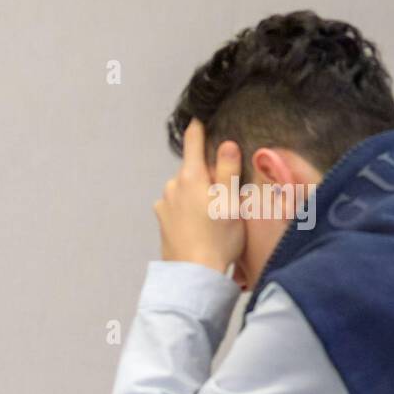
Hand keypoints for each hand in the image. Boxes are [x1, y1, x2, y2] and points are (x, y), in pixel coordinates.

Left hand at [153, 119, 243, 274]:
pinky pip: (178, 206)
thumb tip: (225, 145)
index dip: (198, 129)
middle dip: (207, 174)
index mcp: (191, 177)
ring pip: (185, 189)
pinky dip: (189, 209)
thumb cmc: (218, 239)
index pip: (193, 143)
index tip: (198, 119)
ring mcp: (164, 206)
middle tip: (226, 192)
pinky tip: (201, 224)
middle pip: (192, 170)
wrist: (194, 275)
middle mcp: (172, 187)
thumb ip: (227, 170)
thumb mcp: (231, 202)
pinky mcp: (162, 222)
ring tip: (216, 214)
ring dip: (198, 194)